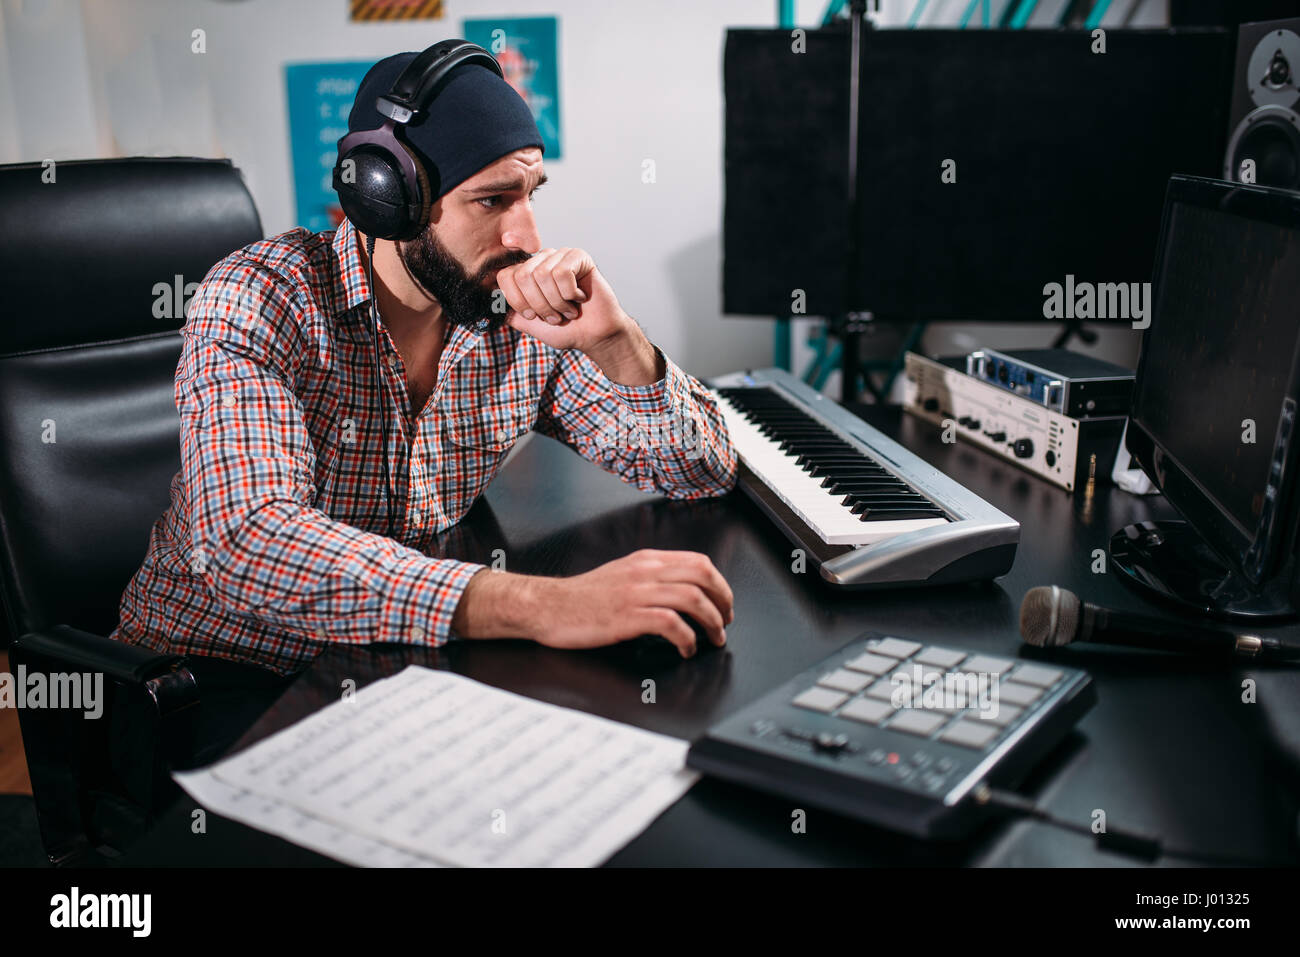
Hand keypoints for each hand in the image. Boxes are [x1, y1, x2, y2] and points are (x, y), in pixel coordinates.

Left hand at [497, 247, 632, 353]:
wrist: (594, 336)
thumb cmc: (566, 329)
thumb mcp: (529, 323)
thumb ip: (509, 311)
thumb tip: (487, 302)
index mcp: (526, 272)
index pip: (506, 276)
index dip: (518, 301)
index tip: (533, 315)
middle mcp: (540, 260)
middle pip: (523, 275)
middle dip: (540, 305)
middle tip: (555, 316)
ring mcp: (559, 255)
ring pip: (543, 275)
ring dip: (558, 302)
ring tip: (568, 309)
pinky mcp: (578, 256)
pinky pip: (562, 272)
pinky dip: (570, 294)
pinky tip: (580, 297)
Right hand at [531, 549, 734, 657]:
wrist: (547, 606)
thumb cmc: (582, 597)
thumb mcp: (621, 575)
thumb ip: (651, 577)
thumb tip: (683, 591)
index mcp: (646, 560)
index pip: (698, 562)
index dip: (720, 584)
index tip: (724, 604)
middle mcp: (645, 571)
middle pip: (703, 576)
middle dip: (723, 602)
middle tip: (725, 622)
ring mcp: (636, 592)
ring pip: (693, 598)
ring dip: (711, 622)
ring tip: (713, 639)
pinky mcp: (627, 616)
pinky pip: (671, 623)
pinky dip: (687, 638)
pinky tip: (685, 649)